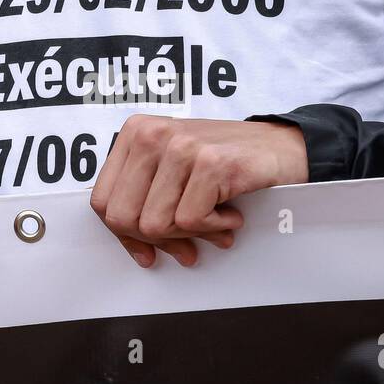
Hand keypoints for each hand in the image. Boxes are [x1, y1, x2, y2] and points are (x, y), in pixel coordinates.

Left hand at [90, 115, 307, 267]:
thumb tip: (137, 249)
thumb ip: (145, 202)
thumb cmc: (225, 162)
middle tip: (187, 238)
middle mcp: (152, 134)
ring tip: (213, 221)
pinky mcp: (211, 163)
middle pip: (124, 217)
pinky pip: (189, 221)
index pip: (102, 201)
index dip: (124, 233)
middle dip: (157, 238)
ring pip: (155, 224)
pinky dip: (213, 228)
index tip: (147, 244)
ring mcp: (181, 147)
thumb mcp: (172, 172)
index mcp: (135, 133)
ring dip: (190, 234)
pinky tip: (229, 214)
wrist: (281, 147)